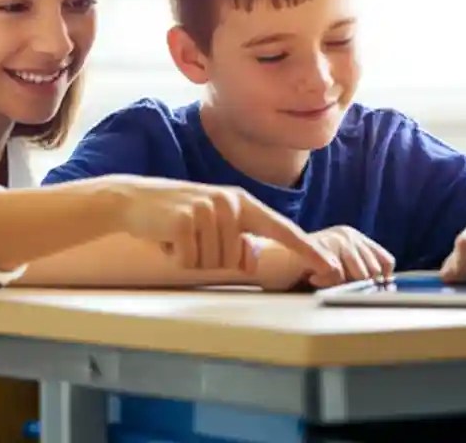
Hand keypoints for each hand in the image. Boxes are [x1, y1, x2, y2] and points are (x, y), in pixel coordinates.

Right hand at [92, 175, 341, 280]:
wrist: (134, 200)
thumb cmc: (176, 214)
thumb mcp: (212, 225)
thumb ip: (237, 241)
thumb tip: (252, 259)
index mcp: (242, 203)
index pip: (282, 229)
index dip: (307, 250)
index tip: (331, 266)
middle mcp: (230, 203)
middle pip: (235, 258)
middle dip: (211, 258)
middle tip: (191, 238)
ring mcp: (208, 210)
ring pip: (213, 262)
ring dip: (192, 257)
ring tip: (179, 236)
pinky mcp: (185, 221)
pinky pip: (190, 261)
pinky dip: (177, 256)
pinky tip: (168, 237)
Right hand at [307, 226, 394, 286]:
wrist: (268, 263)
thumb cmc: (300, 269)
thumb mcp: (338, 267)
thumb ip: (359, 272)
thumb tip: (384, 288)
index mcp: (353, 237)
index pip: (385, 262)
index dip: (379, 280)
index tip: (363, 289)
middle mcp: (347, 234)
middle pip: (373, 273)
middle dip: (356, 285)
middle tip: (331, 283)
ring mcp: (334, 240)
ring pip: (358, 276)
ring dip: (340, 285)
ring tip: (320, 279)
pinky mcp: (321, 249)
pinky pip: (337, 277)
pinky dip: (324, 284)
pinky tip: (310, 278)